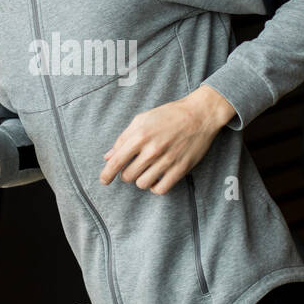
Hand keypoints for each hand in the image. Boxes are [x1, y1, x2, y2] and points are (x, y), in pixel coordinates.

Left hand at [99, 86, 234, 193]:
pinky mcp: (180, 169)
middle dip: (126, 174)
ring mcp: (167, 161)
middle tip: (132, 167)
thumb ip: (123, 138)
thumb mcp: (142, 119)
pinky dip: (155, 187)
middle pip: (128, 176)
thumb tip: (108, 157)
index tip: (104, 180)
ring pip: (142, 184)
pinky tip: (156, 179)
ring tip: (146, 171)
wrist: (199, 114)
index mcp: (140, 135)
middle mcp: (152, 150)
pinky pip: (161, 189)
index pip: (116, 162)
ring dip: (140, 180)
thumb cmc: (169, 115)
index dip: (106, 174)